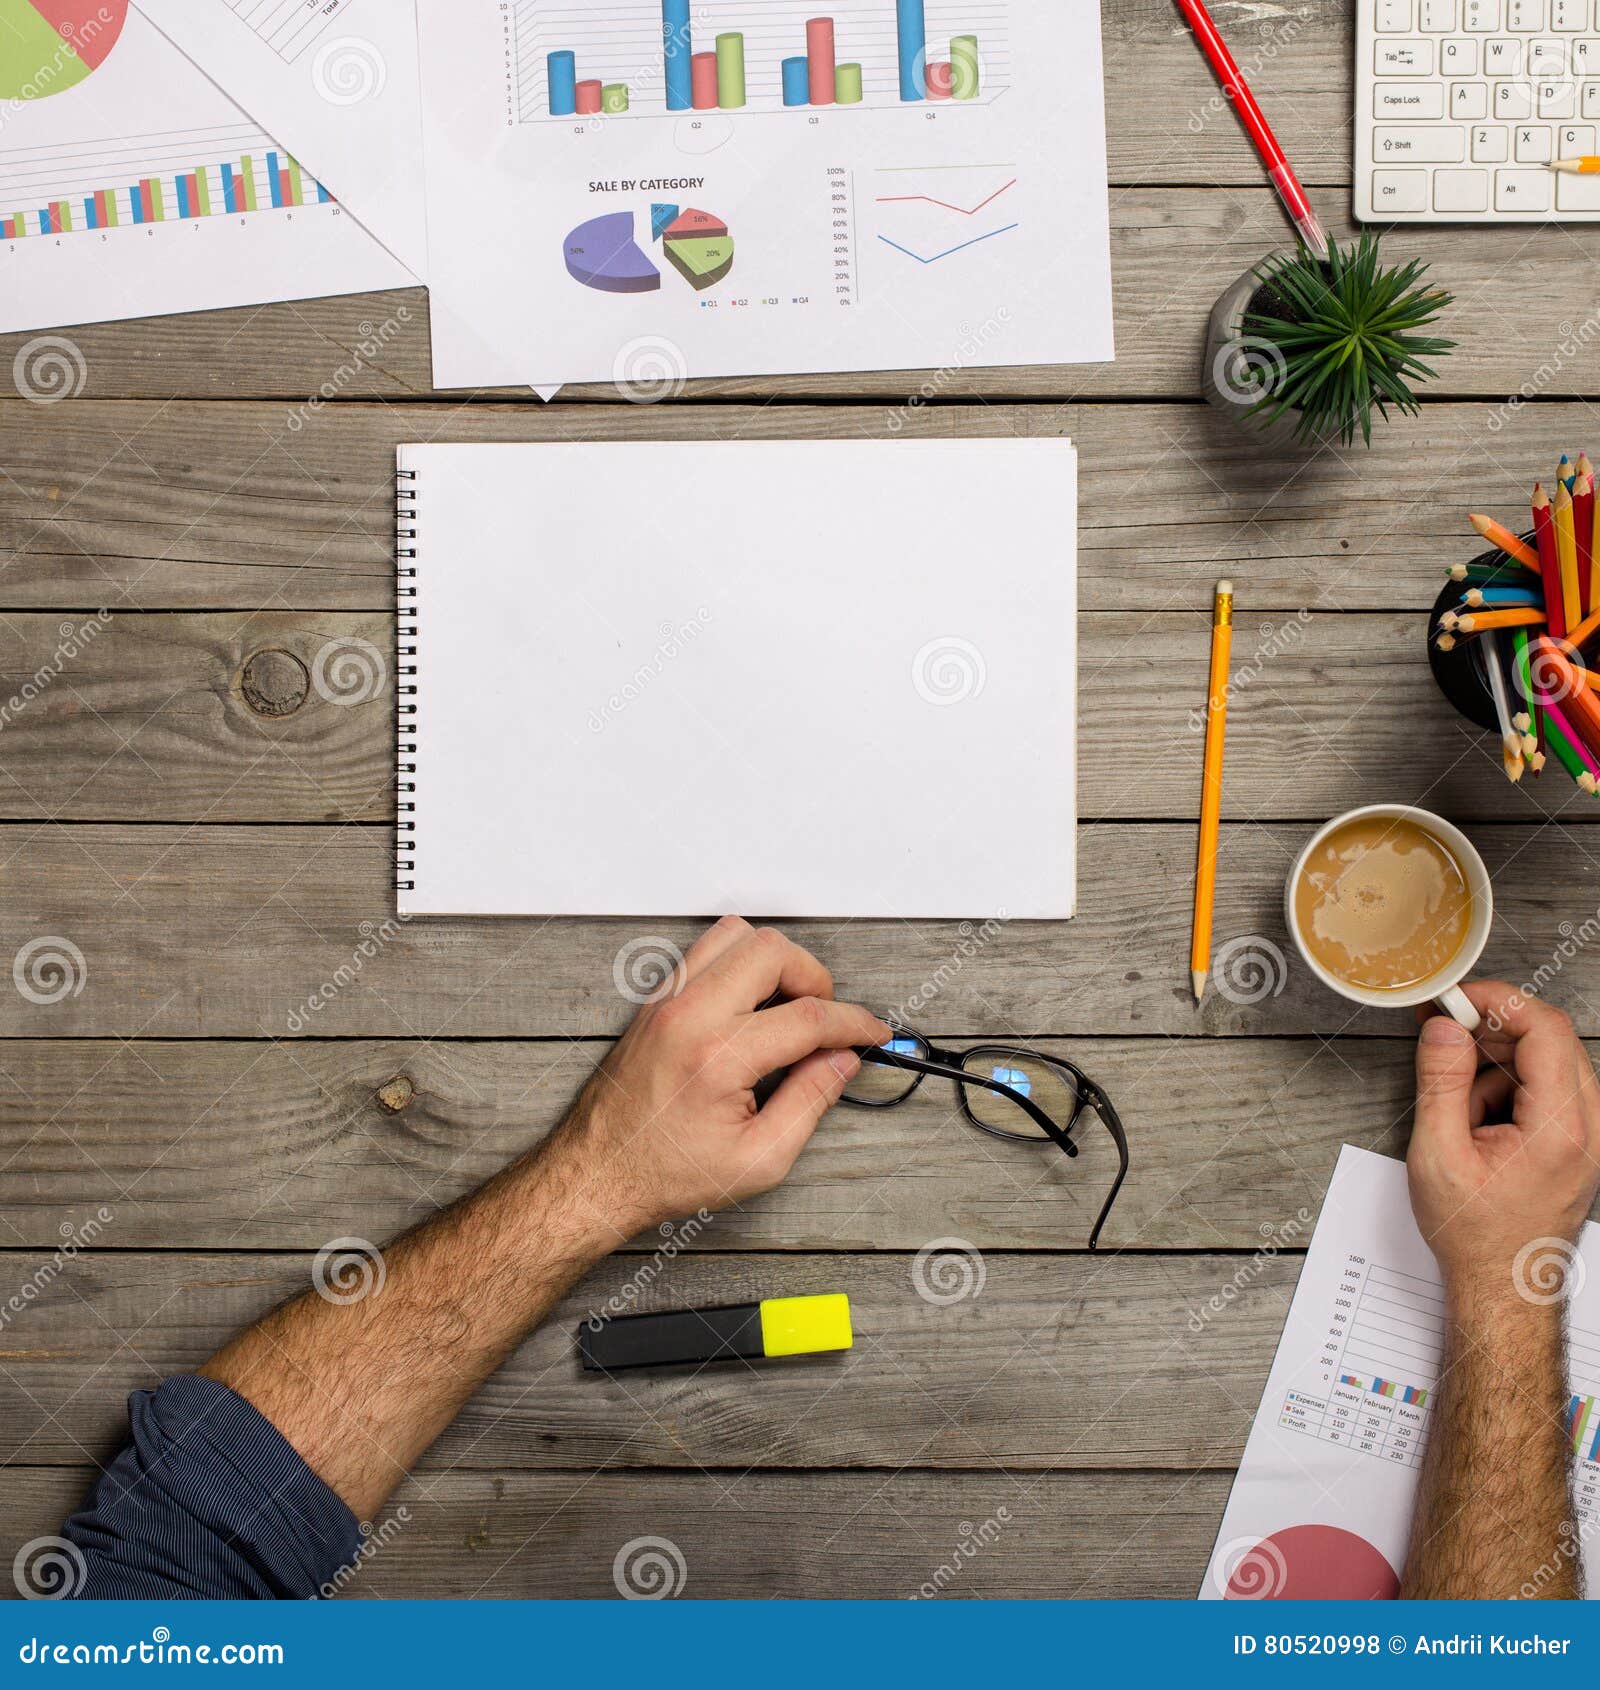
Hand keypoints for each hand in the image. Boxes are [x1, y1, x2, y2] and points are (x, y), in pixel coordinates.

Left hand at [551, 917, 889, 1236]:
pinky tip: (752, 1003)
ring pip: (736, 934)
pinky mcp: (656, 1000)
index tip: (871, 1033)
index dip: (854, 1023)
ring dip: (775, 962)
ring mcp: (667, 1000)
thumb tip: (841, 1062)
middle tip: (826, 1019)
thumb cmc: (663, 1172)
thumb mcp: (758, 1159)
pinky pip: (706, 950)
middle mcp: (688, 1015)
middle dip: (814, 979)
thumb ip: (809, 1102)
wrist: (598, 1172)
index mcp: (717, 1057)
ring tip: (788, 1005)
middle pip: (772, 951)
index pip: (808, 1017)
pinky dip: (740, 964)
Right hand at [1410, 982, 1599, 1307]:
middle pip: (1551, 1039)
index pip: (1545, 1029)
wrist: (1502, 1284)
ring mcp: (1591, 1136)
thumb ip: (1440, 1082)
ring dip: (1499, 1063)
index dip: (1498, 1001)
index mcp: (1561, 1130)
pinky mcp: (1581, 1141)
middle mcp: (1590, 1129)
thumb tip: (1442, 1028)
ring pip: (1549, 1060)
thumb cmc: (1475, 1234)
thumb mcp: (1438, 1153)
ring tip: (1460, 1105)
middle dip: (1492, 1030)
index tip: (1457, 1000)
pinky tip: (1480, 1120)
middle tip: (1444, 1036)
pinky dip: (1511, 1086)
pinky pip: (1550, 1087)